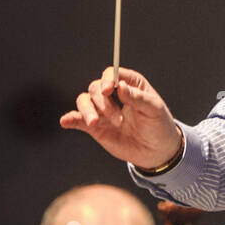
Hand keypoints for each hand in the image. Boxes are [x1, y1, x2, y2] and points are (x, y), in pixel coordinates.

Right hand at [59, 66, 181, 167]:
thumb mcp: (153, 109)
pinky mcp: (95, 127)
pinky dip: (71, 119)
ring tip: (94, 123)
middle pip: (96, 88)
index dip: (108, 79)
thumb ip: (137, 98)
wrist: (156, 151)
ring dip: (86, 110)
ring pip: (84, 101)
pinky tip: (66, 121)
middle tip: (117, 119)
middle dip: (102, 102)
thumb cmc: (158, 124)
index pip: (111, 74)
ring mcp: (102, 110)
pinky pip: (78, 120)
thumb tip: (120, 86)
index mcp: (129, 84)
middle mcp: (113, 94)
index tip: (110, 89)